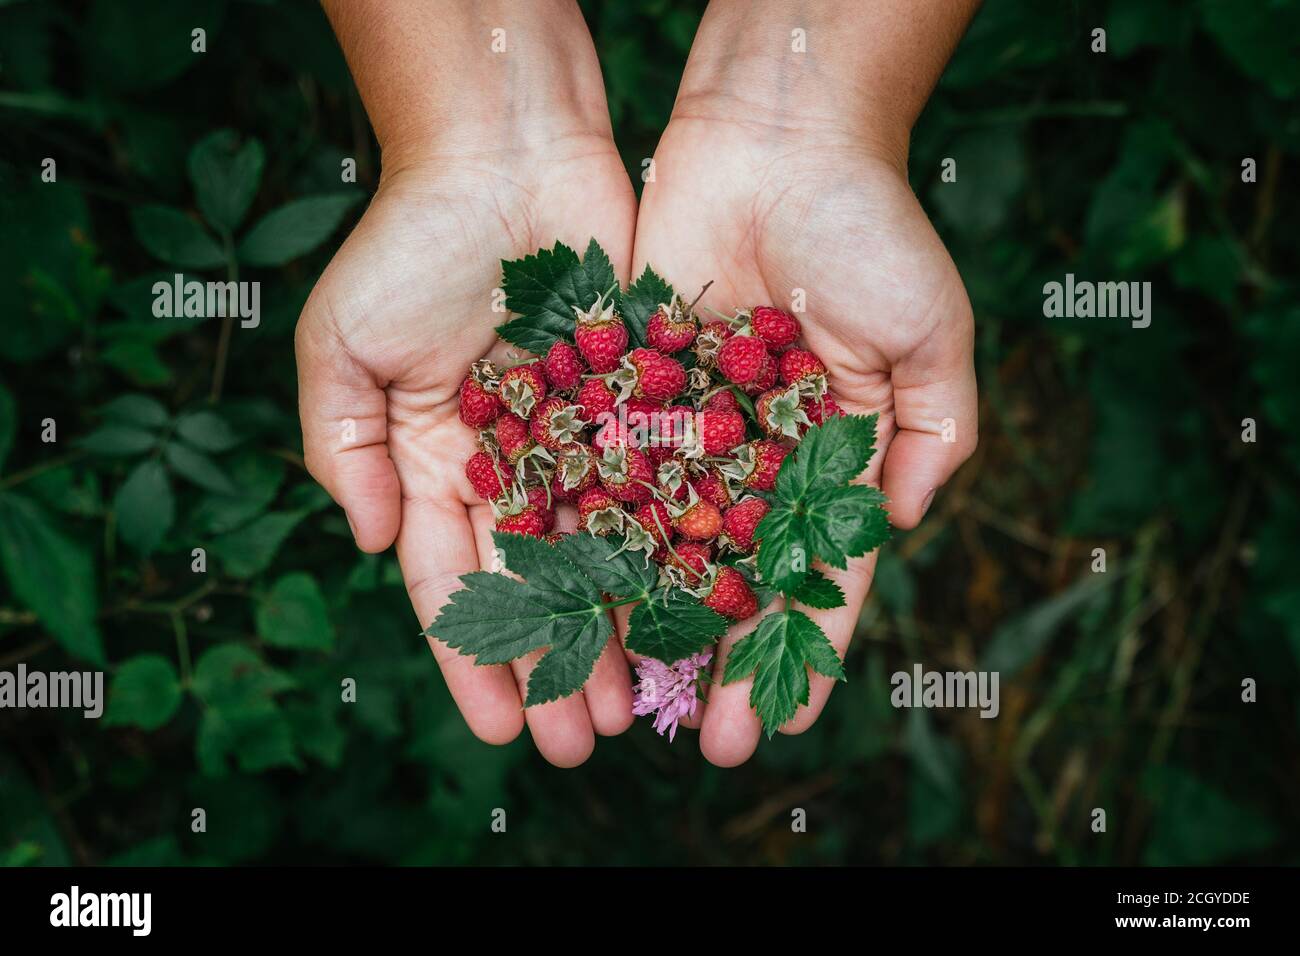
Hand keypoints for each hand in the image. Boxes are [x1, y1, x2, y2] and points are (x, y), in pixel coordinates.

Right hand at [296, 115, 637, 766]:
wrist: (508, 152)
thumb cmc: (412, 242)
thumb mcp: (343, 345)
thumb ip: (348, 448)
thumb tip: (379, 547)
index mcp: (438, 464)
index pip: (455, 586)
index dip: (474, 662)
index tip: (500, 730)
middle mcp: (514, 465)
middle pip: (540, 587)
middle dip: (558, 665)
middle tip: (585, 741)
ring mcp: (582, 437)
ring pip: (609, 556)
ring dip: (623, 630)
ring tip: (644, 702)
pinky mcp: (645, 402)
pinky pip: (665, 487)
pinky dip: (677, 550)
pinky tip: (696, 609)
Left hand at [630, 91, 977, 764]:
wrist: (775, 136)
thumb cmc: (868, 228)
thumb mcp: (932, 335)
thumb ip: (932, 434)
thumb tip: (905, 524)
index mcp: (828, 458)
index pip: (816, 576)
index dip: (802, 651)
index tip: (783, 723)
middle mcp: (753, 456)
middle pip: (730, 578)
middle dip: (716, 658)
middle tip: (698, 742)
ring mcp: (685, 427)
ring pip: (657, 544)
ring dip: (641, 623)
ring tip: (621, 699)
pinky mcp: (622, 389)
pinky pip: (599, 474)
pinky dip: (583, 538)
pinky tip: (567, 602)